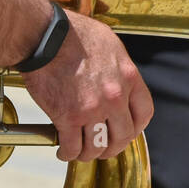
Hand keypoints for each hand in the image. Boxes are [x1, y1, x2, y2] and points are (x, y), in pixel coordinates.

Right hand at [22, 12, 152, 160]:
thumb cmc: (72, 33)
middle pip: (122, 137)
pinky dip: (67, 153)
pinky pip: (72, 147)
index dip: (135, 128)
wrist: (45, 36)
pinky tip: (62, 151)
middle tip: (101, 148)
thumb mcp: (109, 44)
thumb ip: (117, 67)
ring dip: (89, 154)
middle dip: (111, 147)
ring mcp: (92, 110)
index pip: (144, 114)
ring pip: (97, 147)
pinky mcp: (68, 118)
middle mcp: (115, 98)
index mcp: (128, 78)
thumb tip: (116, 78)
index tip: (126, 131)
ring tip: (80, 152)